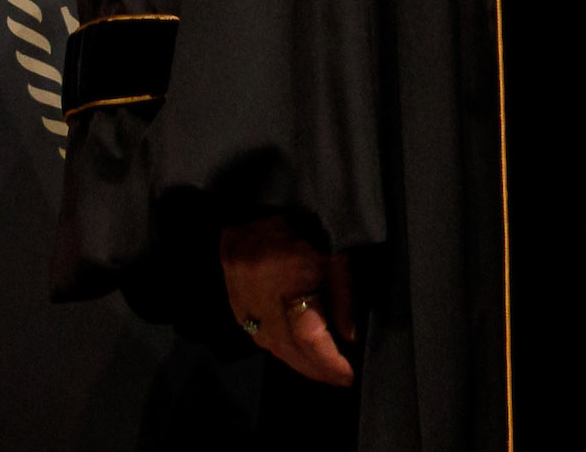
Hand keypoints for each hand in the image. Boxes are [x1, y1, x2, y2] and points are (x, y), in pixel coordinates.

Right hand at [221, 217, 355, 387]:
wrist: (254, 206)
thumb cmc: (302, 222)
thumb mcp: (333, 252)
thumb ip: (343, 295)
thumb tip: (349, 335)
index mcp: (289, 279)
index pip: (309, 335)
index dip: (329, 361)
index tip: (348, 375)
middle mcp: (262, 296)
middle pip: (289, 349)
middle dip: (316, 369)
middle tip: (339, 378)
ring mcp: (244, 302)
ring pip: (271, 347)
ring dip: (297, 361)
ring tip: (321, 369)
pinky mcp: (235, 303)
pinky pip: (257, 334)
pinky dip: (278, 346)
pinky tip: (294, 350)